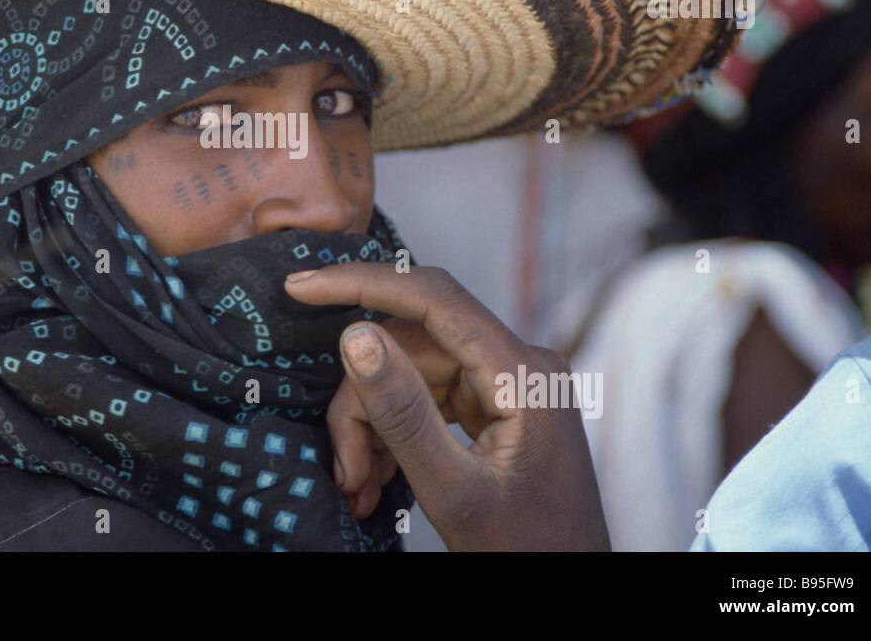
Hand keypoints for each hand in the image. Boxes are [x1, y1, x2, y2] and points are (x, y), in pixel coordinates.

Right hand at [285, 263, 609, 550]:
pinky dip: (395, 434)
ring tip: (360, 484)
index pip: (434, 297)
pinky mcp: (496, 406)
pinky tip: (379, 478)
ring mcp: (509, 384)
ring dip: (375, 425)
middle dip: (365, 400)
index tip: (302, 286)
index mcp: (523, 373)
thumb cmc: (526, 551)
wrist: (569, 587)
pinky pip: (428, 398)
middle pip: (413, 347)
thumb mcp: (454, 491)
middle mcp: (520, 364)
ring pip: (412, 374)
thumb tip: (356, 335)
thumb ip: (404, 413)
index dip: (364, 283)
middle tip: (345, 467)